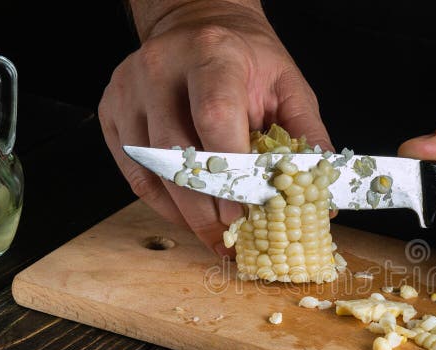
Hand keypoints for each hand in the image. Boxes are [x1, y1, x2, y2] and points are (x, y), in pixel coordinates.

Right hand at [99, 1, 330, 255]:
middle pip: (177, 153)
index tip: (244, 212)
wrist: (198, 26)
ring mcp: (129, 92)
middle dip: (206, 207)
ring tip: (216, 235)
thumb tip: (322, 194)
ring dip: (186, 213)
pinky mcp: (112, 112)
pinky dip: (164, 204)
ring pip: (152, 171)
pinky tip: (190, 217)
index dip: (229, 173)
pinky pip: (135, 174)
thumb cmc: (247, 60)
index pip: (214, 117)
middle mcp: (161, 69)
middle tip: (232, 238)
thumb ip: (306, 135)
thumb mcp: (287, 85)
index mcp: (212, 55)